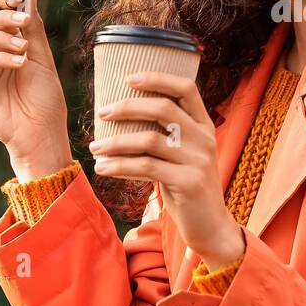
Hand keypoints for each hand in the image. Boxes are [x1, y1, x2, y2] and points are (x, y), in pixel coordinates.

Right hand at [0, 0, 72, 180]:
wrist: (42, 132)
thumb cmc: (46, 99)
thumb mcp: (42, 57)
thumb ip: (33, 27)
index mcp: (9, 46)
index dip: (5, 3)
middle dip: (3, 16)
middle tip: (23, 22)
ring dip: (0, 35)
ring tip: (22, 48)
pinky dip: (0, 57)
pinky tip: (18, 64)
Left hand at [88, 72, 242, 267]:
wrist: (210, 227)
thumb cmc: (187, 188)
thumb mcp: (183, 156)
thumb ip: (166, 136)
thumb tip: (123, 117)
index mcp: (204, 126)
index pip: (186, 89)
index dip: (158, 78)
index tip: (129, 78)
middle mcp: (205, 139)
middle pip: (163, 109)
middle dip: (127, 107)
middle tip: (102, 112)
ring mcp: (199, 160)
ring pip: (150, 139)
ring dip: (116, 142)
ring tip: (95, 147)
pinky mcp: (189, 182)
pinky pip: (147, 167)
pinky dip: (120, 165)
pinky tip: (103, 168)